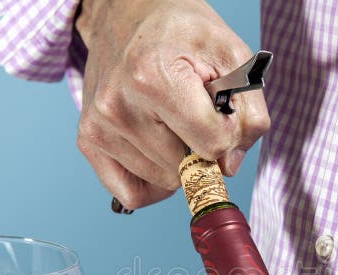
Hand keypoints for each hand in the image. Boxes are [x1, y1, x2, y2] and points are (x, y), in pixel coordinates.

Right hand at [75, 0, 269, 210]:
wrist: (128, 14)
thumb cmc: (183, 34)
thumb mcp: (233, 57)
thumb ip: (249, 114)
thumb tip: (229, 165)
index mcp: (153, 76)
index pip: (213, 144)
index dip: (228, 132)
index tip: (218, 106)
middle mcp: (117, 104)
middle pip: (186, 168)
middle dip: (200, 146)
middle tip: (191, 107)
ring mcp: (98, 126)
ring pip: (164, 182)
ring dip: (177, 160)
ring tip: (169, 117)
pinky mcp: (88, 141)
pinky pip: (133, 194)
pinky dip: (154, 182)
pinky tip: (158, 149)